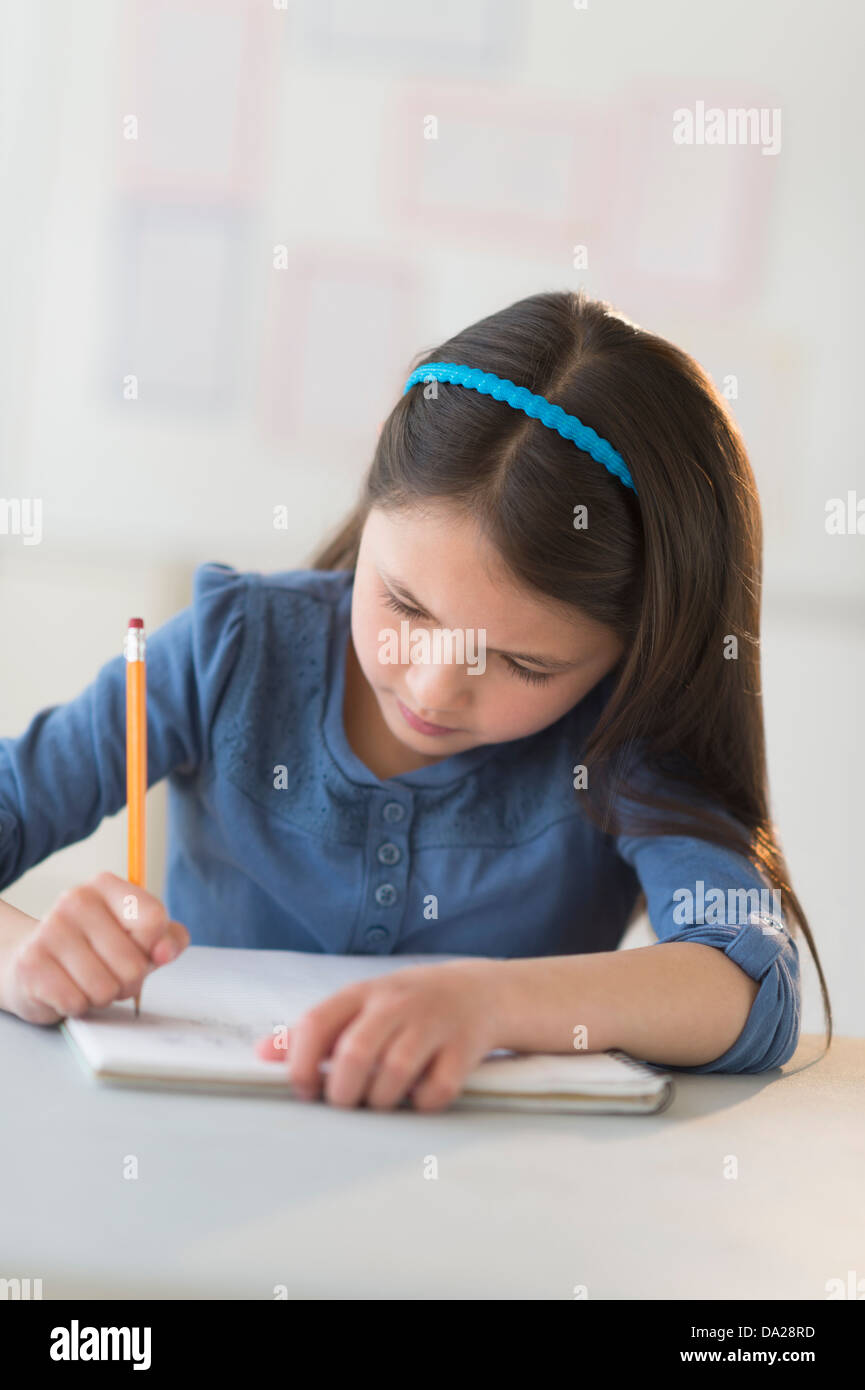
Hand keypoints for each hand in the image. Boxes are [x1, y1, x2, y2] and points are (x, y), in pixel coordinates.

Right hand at [5, 871, 189, 1024]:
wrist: (35, 965)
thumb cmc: (95, 950)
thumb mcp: (139, 938)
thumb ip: (168, 939)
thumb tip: (164, 951)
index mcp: (106, 885)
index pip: (154, 920)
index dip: (153, 948)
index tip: (138, 948)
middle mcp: (75, 900)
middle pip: (133, 964)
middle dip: (127, 981)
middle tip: (108, 972)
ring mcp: (49, 930)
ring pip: (105, 989)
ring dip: (101, 996)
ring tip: (86, 980)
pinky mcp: (30, 963)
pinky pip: (76, 1002)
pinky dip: (77, 1005)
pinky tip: (66, 987)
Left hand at [256, 958, 503, 1112]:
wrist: (480, 992)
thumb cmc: (406, 1005)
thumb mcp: (359, 1004)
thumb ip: (313, 1030)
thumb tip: (262, 1054)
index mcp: (362, 993)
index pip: (317, 1022)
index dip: (300, 1063)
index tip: (304, 1091)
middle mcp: (396, 1004)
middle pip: (355, 1052)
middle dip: (342, 1092)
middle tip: (344, 1104)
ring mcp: (432, 1024)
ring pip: (395, 1072)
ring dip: (380, 1101)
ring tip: (379, 1102)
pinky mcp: (464, 1048)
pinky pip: (437, 1090)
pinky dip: (422, 1104)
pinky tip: (417, 1098)